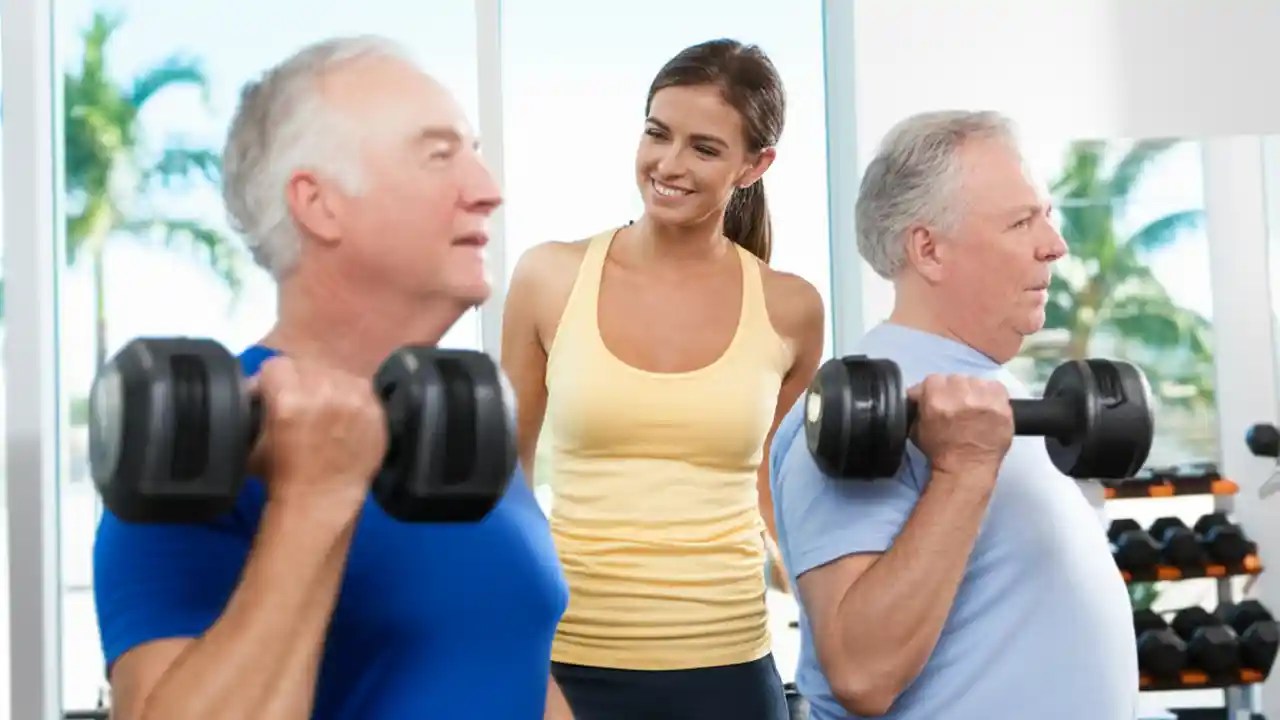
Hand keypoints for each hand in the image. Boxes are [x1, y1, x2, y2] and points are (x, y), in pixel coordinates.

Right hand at [249, 356, 387, 517]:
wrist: (322, 501)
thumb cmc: (282, 473)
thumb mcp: (254, 437)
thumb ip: (257, 404)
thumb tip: (259, 386)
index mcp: (289, 398)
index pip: (276, 366)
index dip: (271, 382)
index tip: (273, 395)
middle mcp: (324, 392)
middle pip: (307, 366)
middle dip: (299, 383)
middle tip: (300, 404)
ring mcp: (354, 400)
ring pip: (336, 373)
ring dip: (327, 386)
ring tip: (324, 410)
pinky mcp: (375, 409)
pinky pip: (360, 388)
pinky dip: (351, 397)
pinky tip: (345, 416)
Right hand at [907, 374, 1013, 479]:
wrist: (966, 470)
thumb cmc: (939, 452)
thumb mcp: (916, 427)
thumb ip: (919, 406)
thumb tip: (920, 394)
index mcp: (936, 398)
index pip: (934, 380)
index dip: (935, 390)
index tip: (937, 399)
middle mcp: (961, 395)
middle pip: (956, 379)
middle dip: (954, 391)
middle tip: (956, 405)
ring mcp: (984, 400)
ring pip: (976, 381)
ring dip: (973, 391)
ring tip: (973, 407)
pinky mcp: (1003, 407)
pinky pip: (996, 388)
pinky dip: (991, 395)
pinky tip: (987, 406)